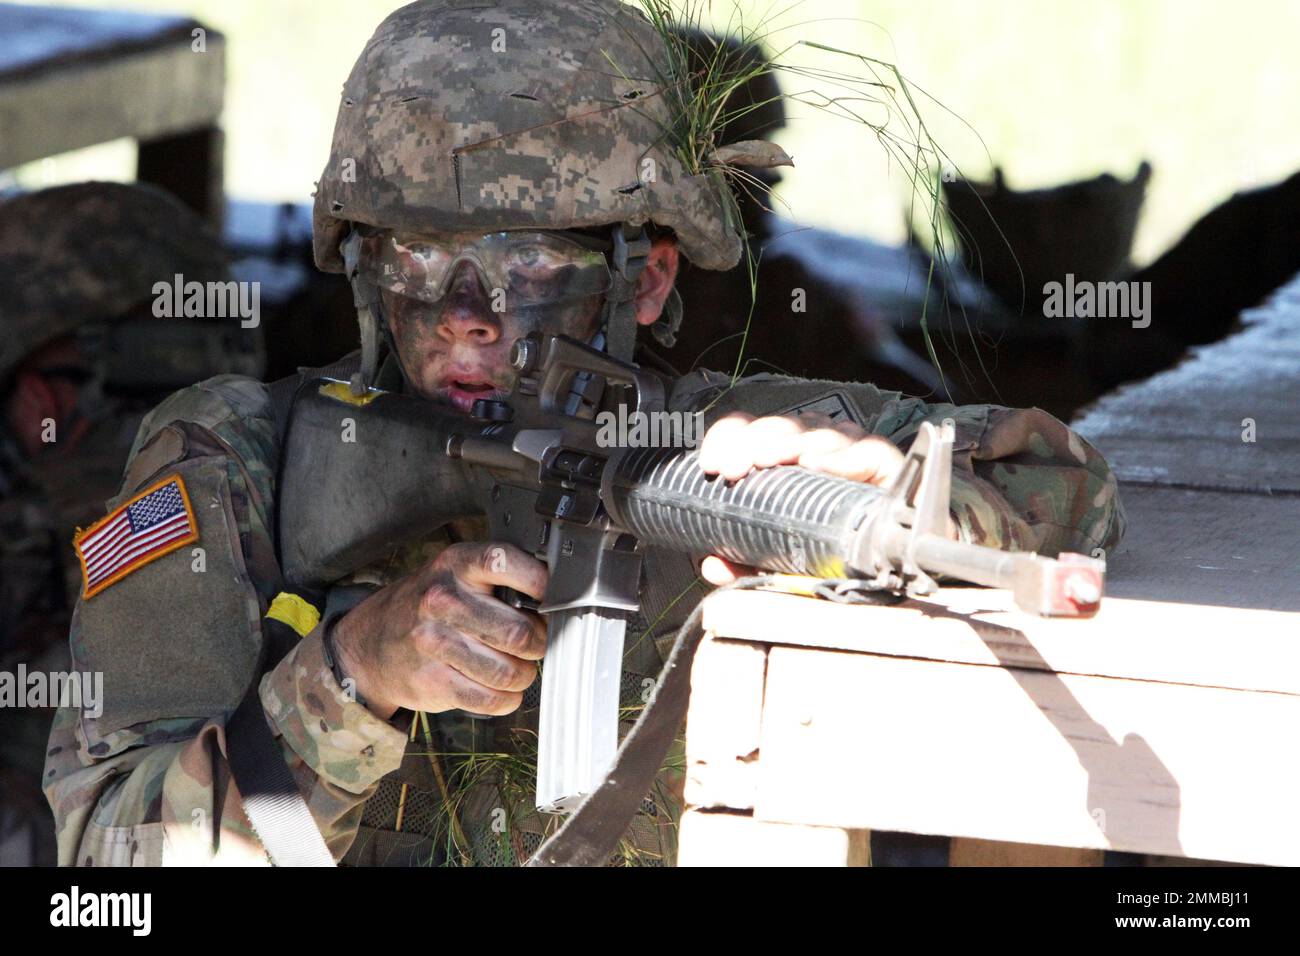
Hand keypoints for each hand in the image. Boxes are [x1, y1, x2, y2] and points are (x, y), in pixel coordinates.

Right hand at [331, 542, 547, 719]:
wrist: (372, 642)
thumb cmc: (432, 604)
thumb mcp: (458, 572)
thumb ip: (501, 576)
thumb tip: (558, 594)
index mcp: (455, 565)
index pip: (504, 562)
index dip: (540, 583)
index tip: (552, 598)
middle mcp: (442, 601)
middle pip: (518, 632)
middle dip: (539, 642)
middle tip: (534, 641)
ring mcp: (434, 644)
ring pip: (509, 672)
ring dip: (524, 674)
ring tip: (517, 665)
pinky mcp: (432, 682)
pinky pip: (491, 699)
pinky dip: (506, 698)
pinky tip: (501, 687)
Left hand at [695, 411, 905, 584]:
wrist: (897, 566)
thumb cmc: (833, 554)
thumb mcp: (780, 562)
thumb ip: (746, 562)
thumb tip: (711, 564)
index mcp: (786, 458)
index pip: (752, 430)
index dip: (729, 437)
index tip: (711, 465)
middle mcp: (817, 447)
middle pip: (781, 426)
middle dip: (750, 443)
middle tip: (732, 470)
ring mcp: (853, 451)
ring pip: (818, 431)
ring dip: (787, 444)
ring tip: (766, 462)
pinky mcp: (887, 465)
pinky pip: (867, 451)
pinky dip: (840, 457)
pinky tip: (817, 464)